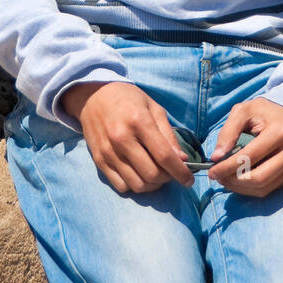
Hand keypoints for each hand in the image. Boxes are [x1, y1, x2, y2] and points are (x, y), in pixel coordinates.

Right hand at [62, 81, 193, 195]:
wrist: (93, 96)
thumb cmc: (129, 99)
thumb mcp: (154, 109)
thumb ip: (169, 135)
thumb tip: (182, 160)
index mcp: (139, 121)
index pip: (164, 155)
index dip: (180, 172)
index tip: (189, 180)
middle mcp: (121, 138)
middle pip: (151, 174)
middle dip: (167, 178)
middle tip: (171, 172)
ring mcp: (108, 152)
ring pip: (137, 184)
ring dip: (152, 185)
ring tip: (157, 174)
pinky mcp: (99, 161)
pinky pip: (121, 186)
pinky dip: (135, 185)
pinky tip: (139, 174)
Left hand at [205, 98, 282, 197]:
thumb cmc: (265, 113)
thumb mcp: (245, 110)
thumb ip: (229, 130)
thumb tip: (217, 156)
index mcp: (281, 131)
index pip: (250, 156)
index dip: (228, 166)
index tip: (212, 170)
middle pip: (258, 178)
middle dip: (233, 181)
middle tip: (217, 177)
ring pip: (263, 188)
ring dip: (240, 188)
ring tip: (225, 178)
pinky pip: (269, 189)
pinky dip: (250, 188)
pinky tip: (239, 180)